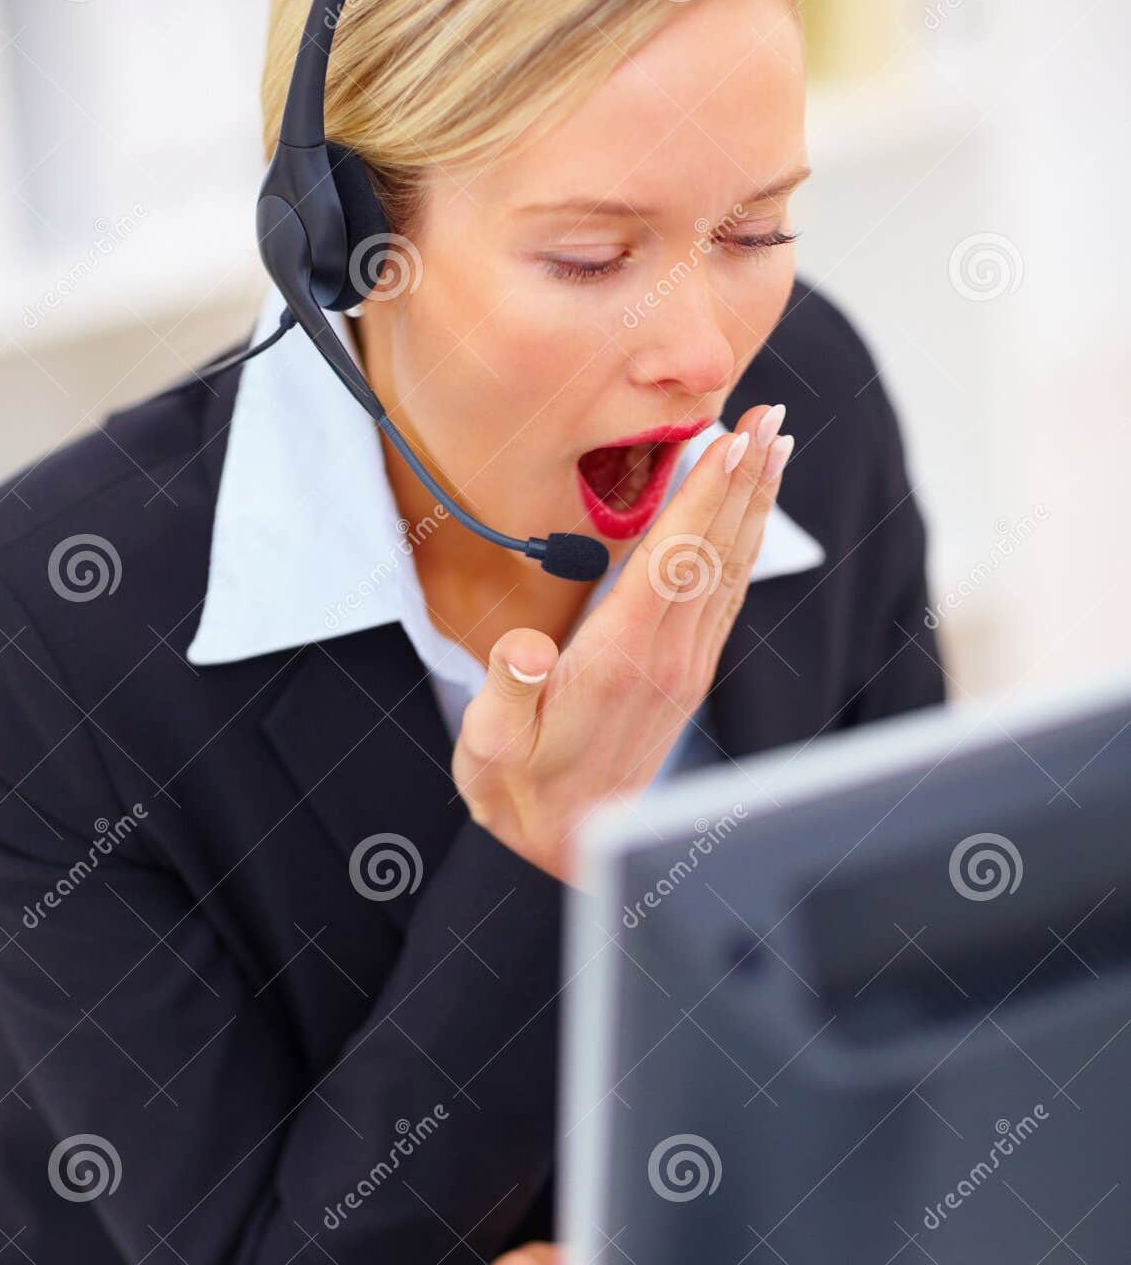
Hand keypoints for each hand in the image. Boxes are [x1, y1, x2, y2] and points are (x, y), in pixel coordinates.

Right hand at [452, 405, 793, 882]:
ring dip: (754, 505)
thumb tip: (527, 647)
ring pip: (731, 569)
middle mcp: (668, 659)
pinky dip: (743, 545)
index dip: (703, 498)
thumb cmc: (519, 788)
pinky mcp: (688, 676)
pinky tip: (748, 517)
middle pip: (716, 552)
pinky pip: (727, 596)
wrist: (564, 847)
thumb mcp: (491, 745)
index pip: (674, 562)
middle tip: (769, 417)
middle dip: (744, 480)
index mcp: (621, 661)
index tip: (731, 441)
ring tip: (773, 447)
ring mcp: (686, 668)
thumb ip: (508, 688)